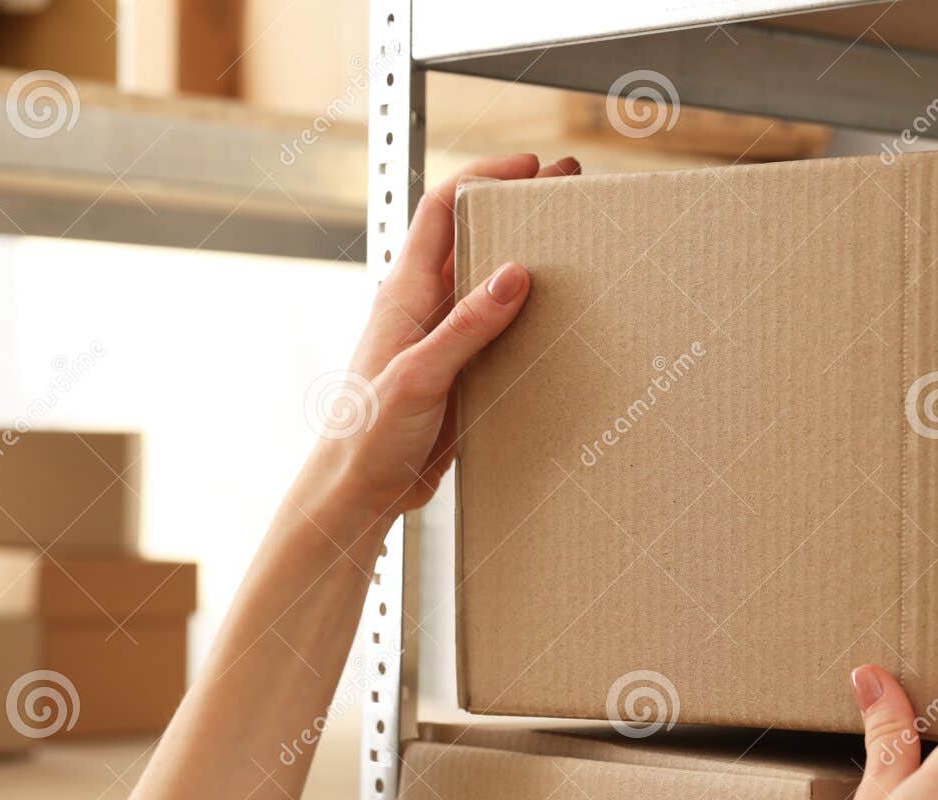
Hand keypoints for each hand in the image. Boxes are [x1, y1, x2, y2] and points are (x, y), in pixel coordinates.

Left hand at [297, 153, 579, 535]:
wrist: (359, 492)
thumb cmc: (366, 435)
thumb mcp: (419, 376)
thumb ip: (465, 326)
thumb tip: (513, 273)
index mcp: (403, 294)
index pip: (442, 209)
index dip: (486, 178)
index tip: (531, 169)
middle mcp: (423, 307)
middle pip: (474, 239)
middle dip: (519, 210)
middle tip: (569, 192)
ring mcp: (442, 339)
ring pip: (490, 285)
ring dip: (529, 262)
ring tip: (578, 249)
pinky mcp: (459, 372)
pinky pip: (499, 333)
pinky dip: (530, 318)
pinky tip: (562, 322)